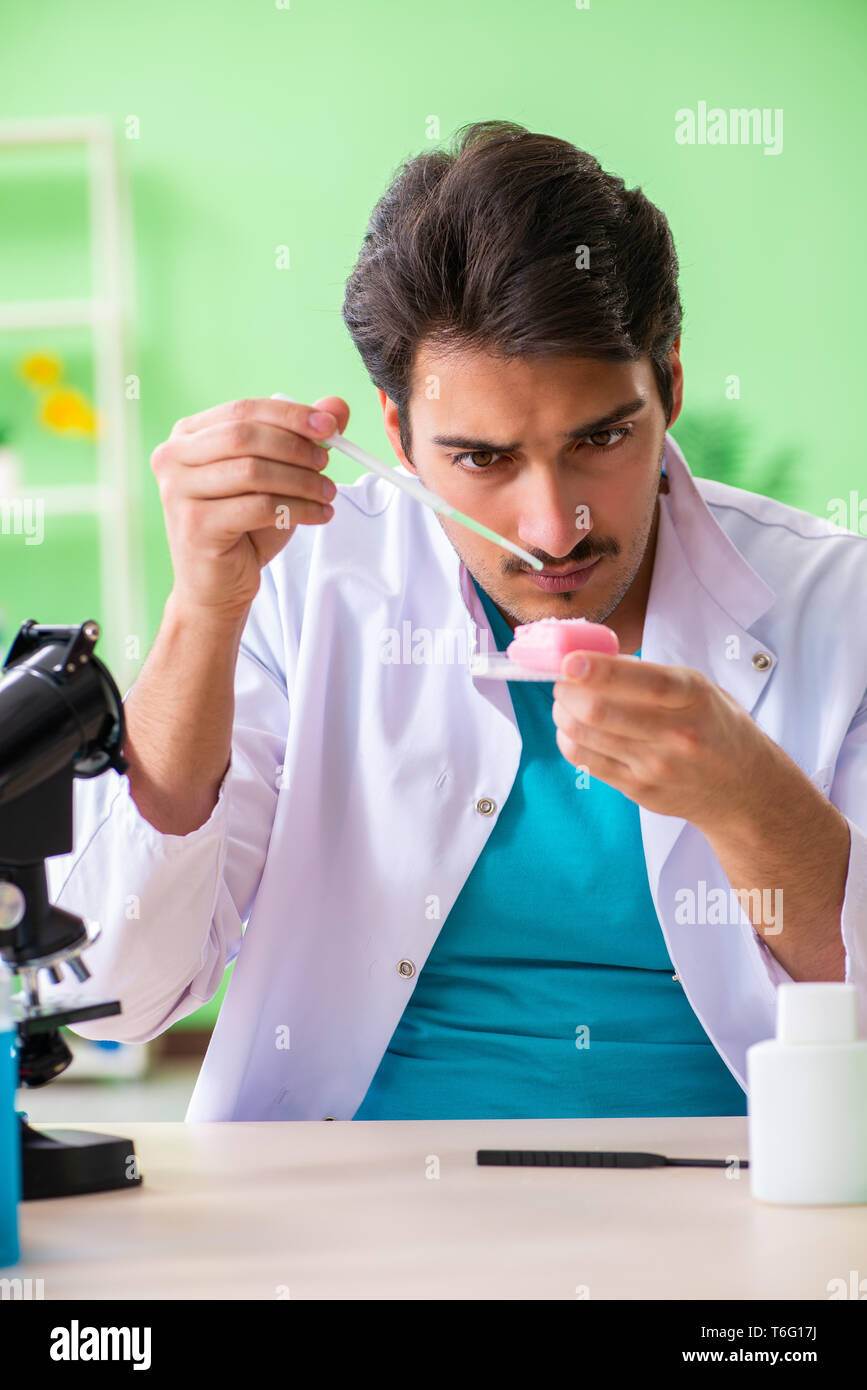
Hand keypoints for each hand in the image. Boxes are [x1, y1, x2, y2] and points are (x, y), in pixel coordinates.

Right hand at [150, 395, 348, 617]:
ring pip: (253, 471)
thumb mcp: (274, 476)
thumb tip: (337, 406)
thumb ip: (301, 438)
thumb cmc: (243, 528)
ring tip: (327, 494)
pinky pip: (258, 507)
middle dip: (295, 447)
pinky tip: (318, 515)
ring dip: (301, 481)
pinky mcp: (196, 525)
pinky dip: (297, 508)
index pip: (243, 410)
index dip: (289, 414)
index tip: (329, 425)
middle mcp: (173, 458)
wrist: (217, 586)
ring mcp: (178, 492)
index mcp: (187, 435)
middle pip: (245, 436)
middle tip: (327, 462)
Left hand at [551, 649, 777, 832]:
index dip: (600, 671)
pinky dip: (569, 739)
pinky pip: (586, 762)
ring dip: (563, 713)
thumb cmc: (715, 727)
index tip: (569, 661)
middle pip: (600, 711)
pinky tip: (574, 729)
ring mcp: (656, 766)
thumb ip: (649, 674)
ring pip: (585, 736)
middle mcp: (677, 734)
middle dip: (567, 691)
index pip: (645, 683)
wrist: (742, 789)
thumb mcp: (698, 689)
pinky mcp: (639, 790)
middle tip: (561, 680)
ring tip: (565, 703)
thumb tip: (592, 659)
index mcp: (694, 698)